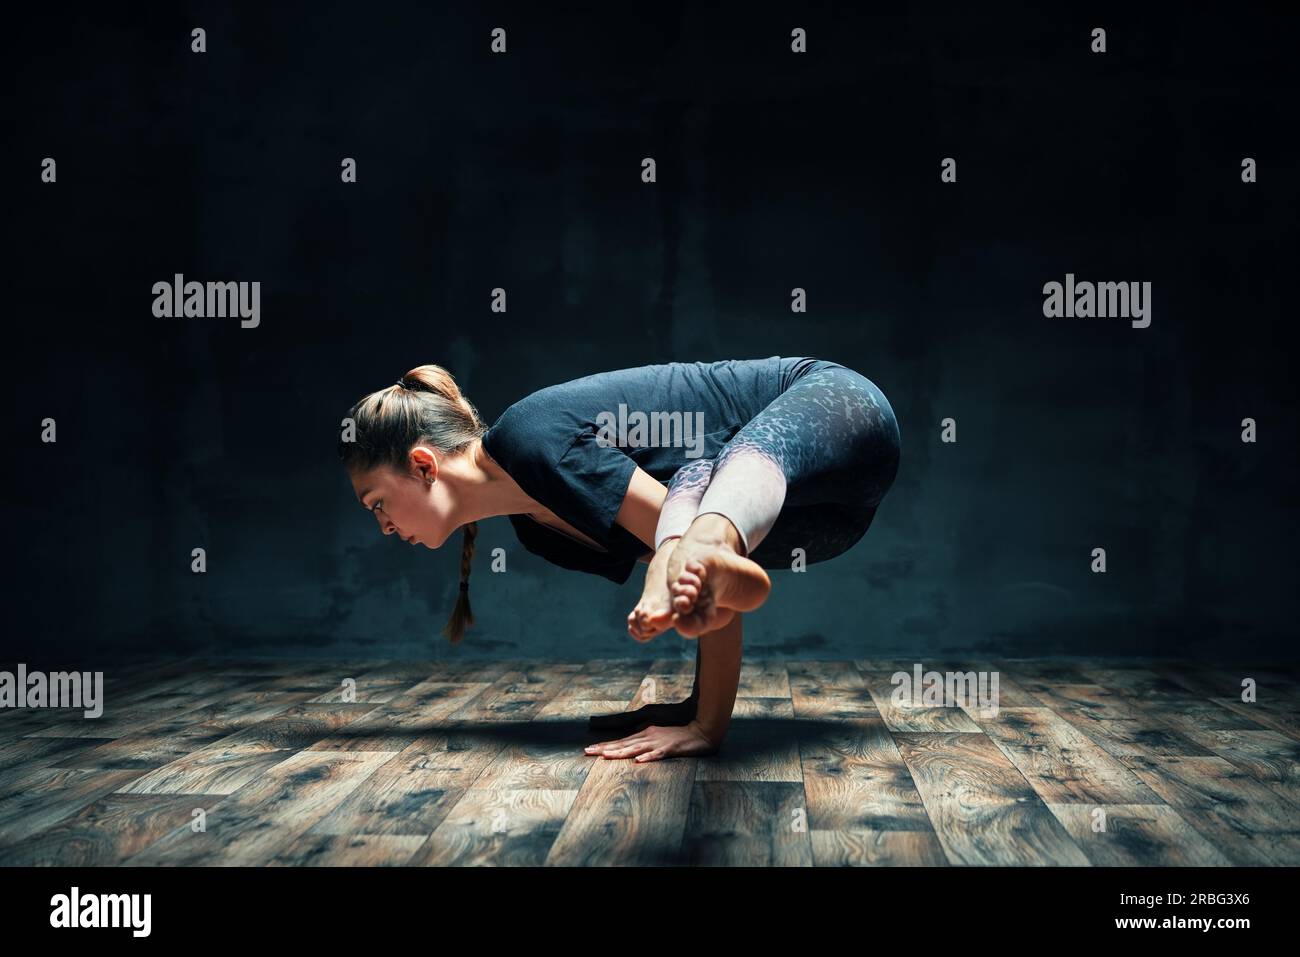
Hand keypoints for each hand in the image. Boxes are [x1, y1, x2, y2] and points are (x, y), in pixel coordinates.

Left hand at [584, 720, 718, 761]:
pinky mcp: (670, 748)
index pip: (621, 741)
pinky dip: (648, 757)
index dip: (604, 745)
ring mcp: (658, 742)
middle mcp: (648, 737)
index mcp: (644, 734)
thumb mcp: (659, 736)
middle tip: (587, 752)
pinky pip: (657, 754)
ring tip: (606, 756)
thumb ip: (646, 740)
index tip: (588, 750)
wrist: (701, 730)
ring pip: (636, 748)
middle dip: (604, 748)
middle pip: (623, 744)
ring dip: (621, 752)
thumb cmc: (679, 735)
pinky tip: (639, 761)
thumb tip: (633, 749)